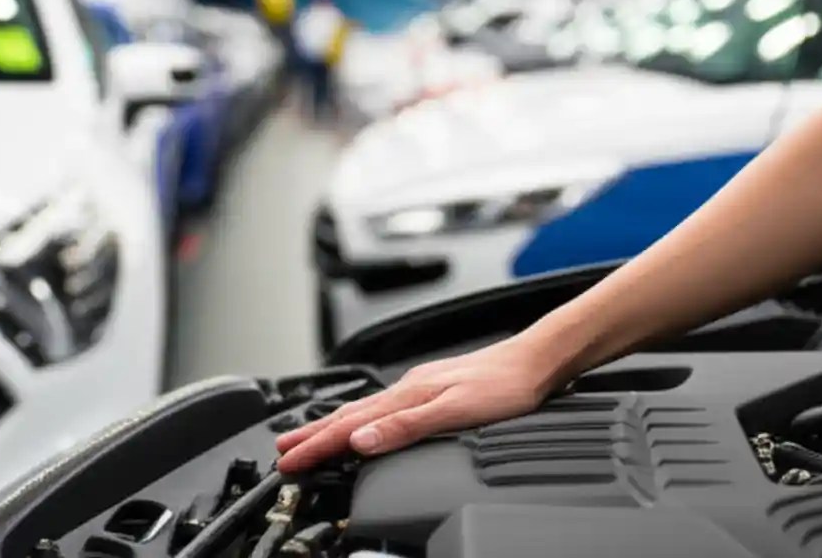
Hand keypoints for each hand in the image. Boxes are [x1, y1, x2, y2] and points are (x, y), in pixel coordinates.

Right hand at [275, 336, 568, 472]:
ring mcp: (419, 386)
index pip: (350, 425)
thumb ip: (406, 426)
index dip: (317, 445)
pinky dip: (360, 418)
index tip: (290, 461)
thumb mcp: (455, 411)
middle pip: (348, 414)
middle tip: (284, 451)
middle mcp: (408, 387)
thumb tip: (362, 440)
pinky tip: (364, 421)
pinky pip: (381, 406)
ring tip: (309, 436)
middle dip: (313, 435)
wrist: (538, 360)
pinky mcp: (433, 388)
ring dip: (332, 426)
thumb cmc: (506, 385)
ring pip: (363, 409)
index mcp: (407, 393)